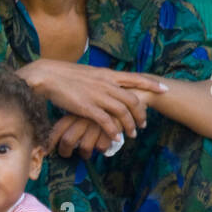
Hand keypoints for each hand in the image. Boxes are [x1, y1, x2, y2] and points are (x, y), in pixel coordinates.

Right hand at [18, 61, 166, 141]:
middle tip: (143, 124)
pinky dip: (113, 131)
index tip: (164, 89)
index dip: (151, 84)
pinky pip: (106, 122)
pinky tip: (115, 138)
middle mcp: (106, 83)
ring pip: (122, 112)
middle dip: (141, 113)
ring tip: (131, 134)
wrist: (47, 75)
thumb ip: (101, 80)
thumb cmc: (65, 75)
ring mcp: (97, 95)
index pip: (135, 78)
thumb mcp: (88, 73)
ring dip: (129, 125)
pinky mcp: (87, 108)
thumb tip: (109, 85)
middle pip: (132, 99)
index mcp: (107, 74)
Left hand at [49, 115, 119, 158]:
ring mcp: (96, 125)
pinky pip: (101, 147)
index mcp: (74, 113)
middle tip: (66, 155)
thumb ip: (72, 122)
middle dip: (65, 152)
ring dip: (84, 155)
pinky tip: (101, 148)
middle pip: (67, 141)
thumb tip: (58, 139)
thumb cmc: (98, 108)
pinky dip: (101, 150)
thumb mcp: (82, 110)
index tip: (47, 151)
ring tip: (85, 155)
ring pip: (84, 147)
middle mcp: (83, 119)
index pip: (57, 129)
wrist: (121, 96)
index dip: (51, 142)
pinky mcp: (110, 129)